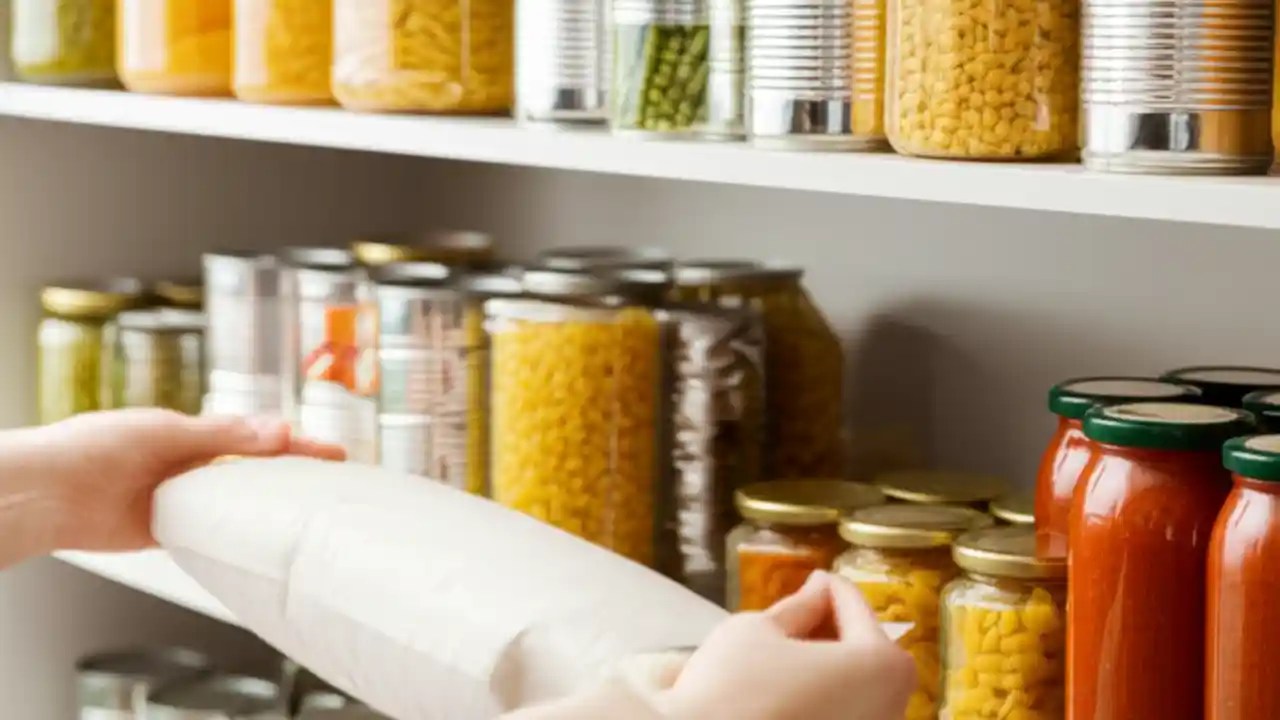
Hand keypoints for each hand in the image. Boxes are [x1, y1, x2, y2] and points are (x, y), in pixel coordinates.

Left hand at [0, 409, 343, 561]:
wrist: (49, 492)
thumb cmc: (94, 448)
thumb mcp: (169, 432)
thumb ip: (225, 436)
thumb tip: (279, 431)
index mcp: (196, 433)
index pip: (260, 439)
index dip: (300, 446)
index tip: (336, 455)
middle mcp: (193, 465)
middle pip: (256, 472)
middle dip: (294, 478)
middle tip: (333, 488)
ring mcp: (182, 498)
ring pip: (238, 504)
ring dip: (268, 508)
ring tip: (308, 515)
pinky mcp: (168, 530)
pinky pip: (212, 533)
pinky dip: (236, 535)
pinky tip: (259, 540)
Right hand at [661, 571, 915, 719]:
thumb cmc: (732, 688)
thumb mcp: (758, 630)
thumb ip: (799, 606)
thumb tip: (818, 590)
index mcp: (880, 666)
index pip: (856, 608)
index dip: (829, 587)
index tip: (812, 577)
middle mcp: (893, 706)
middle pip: (868, 652)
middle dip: (836, 627)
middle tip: (801, 613)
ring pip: (860, 688)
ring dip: (833, 665)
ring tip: (792, 652)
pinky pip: (847, 713)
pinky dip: (828, 697)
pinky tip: (793, 689)